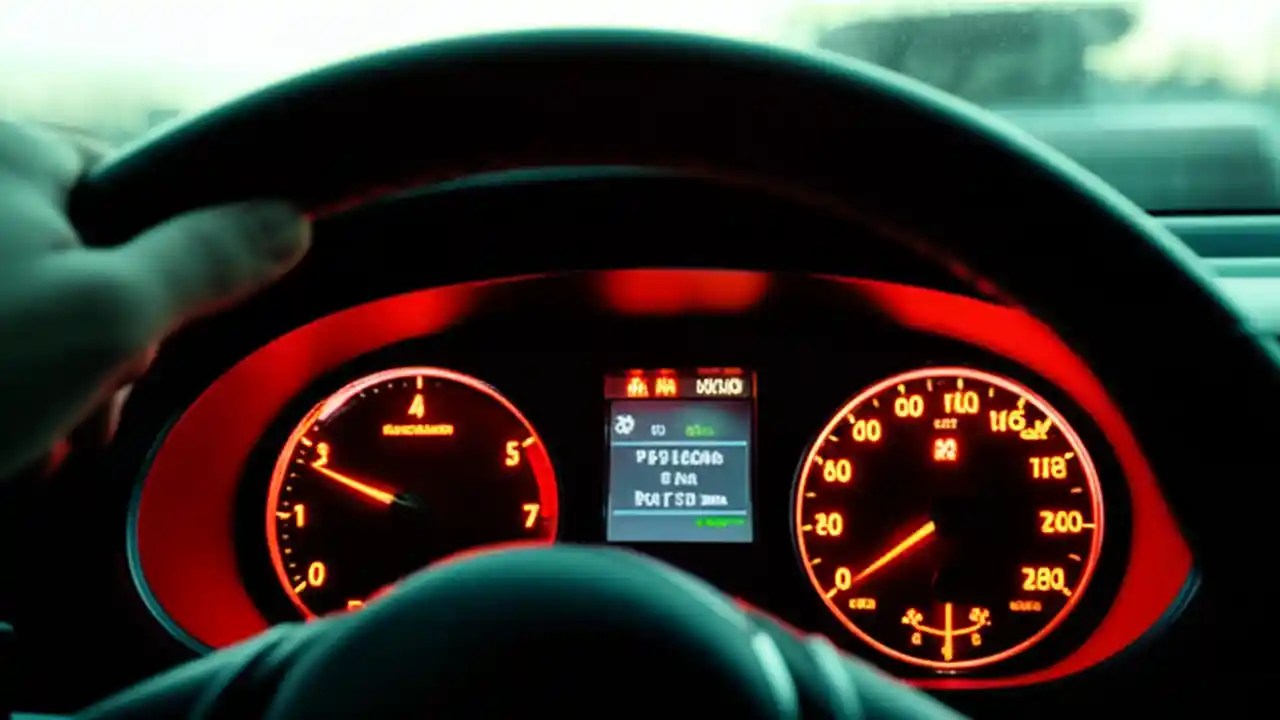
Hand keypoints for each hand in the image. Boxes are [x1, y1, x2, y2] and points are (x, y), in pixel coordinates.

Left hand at [0, 120, 309, 477]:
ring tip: (35, 432)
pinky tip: (7, 435)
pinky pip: (8, 348)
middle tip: (83, 396)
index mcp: (9, 158)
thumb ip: (208, 261)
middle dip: (105, 348)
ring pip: (46, 315)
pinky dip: (15, 397)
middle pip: (93, 261)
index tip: (148, 333)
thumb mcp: (109, 316)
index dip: (169, 268)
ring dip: (61, 386)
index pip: (140, 189)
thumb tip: (289, 220)